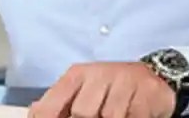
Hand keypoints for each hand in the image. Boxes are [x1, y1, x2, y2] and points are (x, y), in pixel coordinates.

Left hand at [28, 62, 175, 117]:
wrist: (154, 77)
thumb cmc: (111, 88)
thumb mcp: (83, 90)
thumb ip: (60, 102)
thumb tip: (34, 112)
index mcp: (76, 76)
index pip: (52, 103)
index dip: (47, 117)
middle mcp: (98, 75)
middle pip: (81, 112)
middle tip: (96, 117)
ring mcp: (123, 82)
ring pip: (109, 116)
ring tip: (111, 115)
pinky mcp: (146, 93)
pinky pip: (132, 116)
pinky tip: (129, 115)